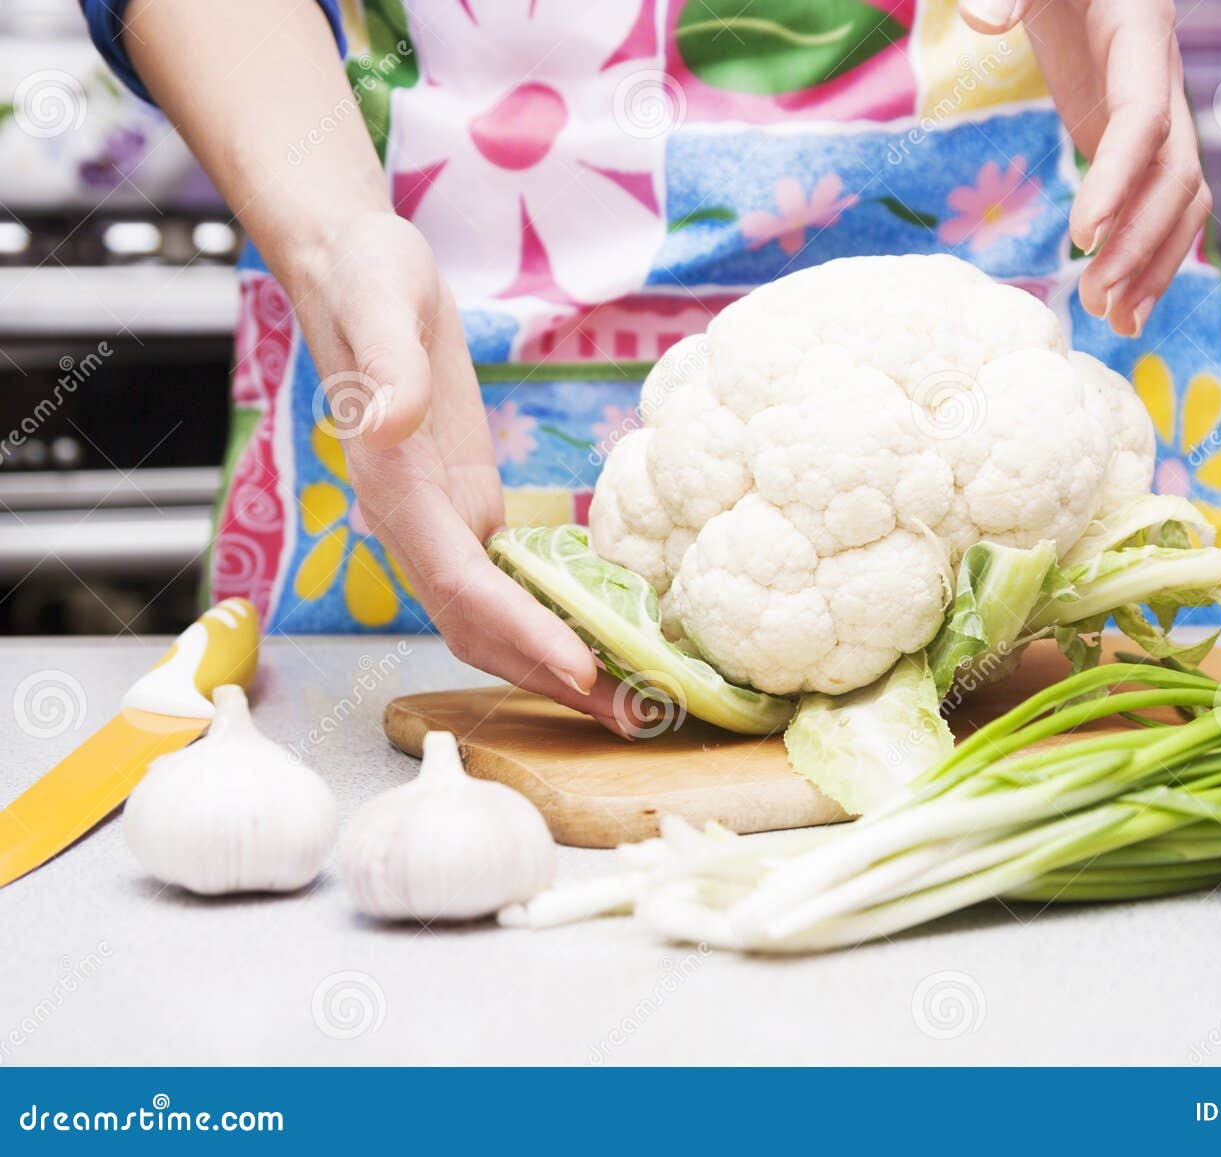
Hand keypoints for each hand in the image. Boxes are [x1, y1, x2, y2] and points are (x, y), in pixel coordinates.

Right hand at [282, 213, 635, 734]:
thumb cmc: (367, 278)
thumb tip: (388, 422)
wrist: (354, 269)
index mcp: (394, 486)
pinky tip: (602, 637)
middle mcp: (412, 521)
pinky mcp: (466, 508)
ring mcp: (439, 522)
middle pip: (477, 626)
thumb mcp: (380, 300)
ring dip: (552, 664)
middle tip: (628, 716)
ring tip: (626, 701)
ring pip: (490, 619)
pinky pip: (505, 585)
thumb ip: (386, 367)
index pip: (458, 581)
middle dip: (546, 676)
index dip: (518, 630)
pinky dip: (551, 621)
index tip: (579, 669)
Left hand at [961, 0, 1210, 338]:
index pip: (1144, 121)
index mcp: (1143, 32)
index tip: (1081, 236)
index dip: (1120, 180)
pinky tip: (1123, 309)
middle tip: (1092, 299)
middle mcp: (1163, 78)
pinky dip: (1148, 258)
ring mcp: (1156, 112)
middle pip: (1174, 174)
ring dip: (1152, 265)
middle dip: (1139, 243)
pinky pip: (1159, 205)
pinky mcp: (1135, 139)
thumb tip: (980, 18)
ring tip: (1114, 322)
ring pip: (1181, 200)